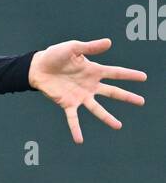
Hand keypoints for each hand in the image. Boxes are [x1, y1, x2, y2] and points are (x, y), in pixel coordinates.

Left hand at [28, 38, 145, 143]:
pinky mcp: (67, 103)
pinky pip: (73, 119)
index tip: (143, 77)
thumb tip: (109, 42)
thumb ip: (90, 47)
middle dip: (127, 97)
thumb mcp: (73, 48)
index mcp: (93, 71)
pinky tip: (79, 140)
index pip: (115, 73)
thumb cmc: (55, 55)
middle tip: (141, 102)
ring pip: (97, 109)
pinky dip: (75, 129)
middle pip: (112, 92)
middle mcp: (90, 85)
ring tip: (118, 126)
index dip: (129, 75)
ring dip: (107, 118)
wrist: (37, 67)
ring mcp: (80, 96)